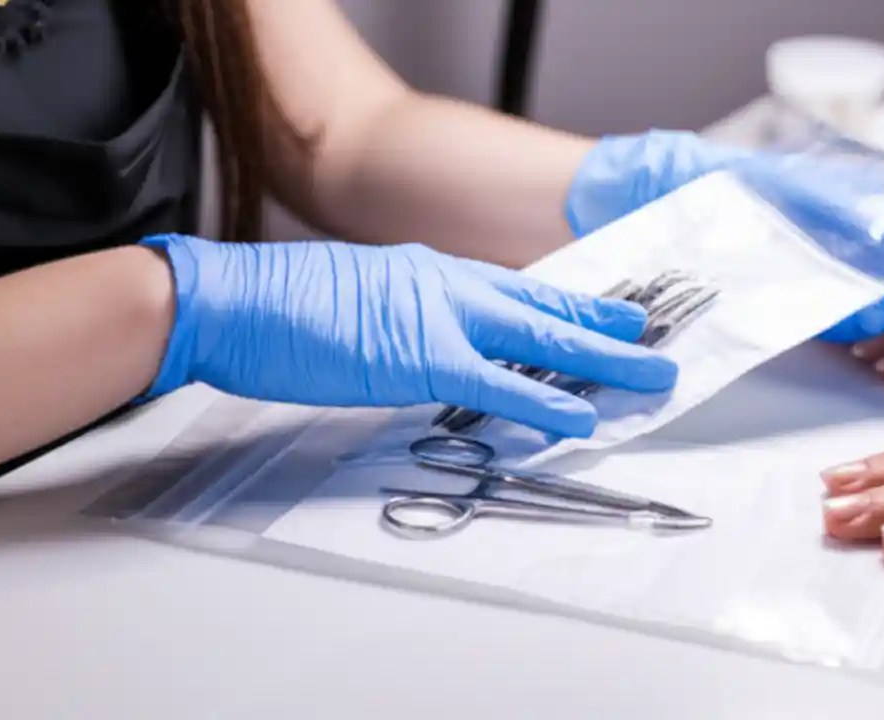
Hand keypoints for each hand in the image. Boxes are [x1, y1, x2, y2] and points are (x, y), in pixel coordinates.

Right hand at [142, 235, 676, 436]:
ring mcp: (438, 317)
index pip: (516, 290)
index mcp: (430, 274)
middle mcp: (446, 285)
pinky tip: (581, 415)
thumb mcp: (359, 304)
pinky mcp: (421, 357)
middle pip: (544, 306)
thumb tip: (433, 351)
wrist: (230, 301)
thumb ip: (406, 322)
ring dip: (599, 360)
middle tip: (652, 340)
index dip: (566, 305)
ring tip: (648, 375)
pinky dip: (545, 400)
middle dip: (604, 326)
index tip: (607, 316)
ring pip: (540, 338)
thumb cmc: (281, 309)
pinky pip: (500, 383)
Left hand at [565, 130, 883, 342]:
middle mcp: (821, 244)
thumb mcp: (755, 177)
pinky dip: (853, 325)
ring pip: (864, 298)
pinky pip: (820, 320)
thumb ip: (816, 199)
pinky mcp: (769, 310)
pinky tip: (881, 326)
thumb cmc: (678, 178)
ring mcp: (798, 278)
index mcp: (827, 203)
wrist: (614, 205)